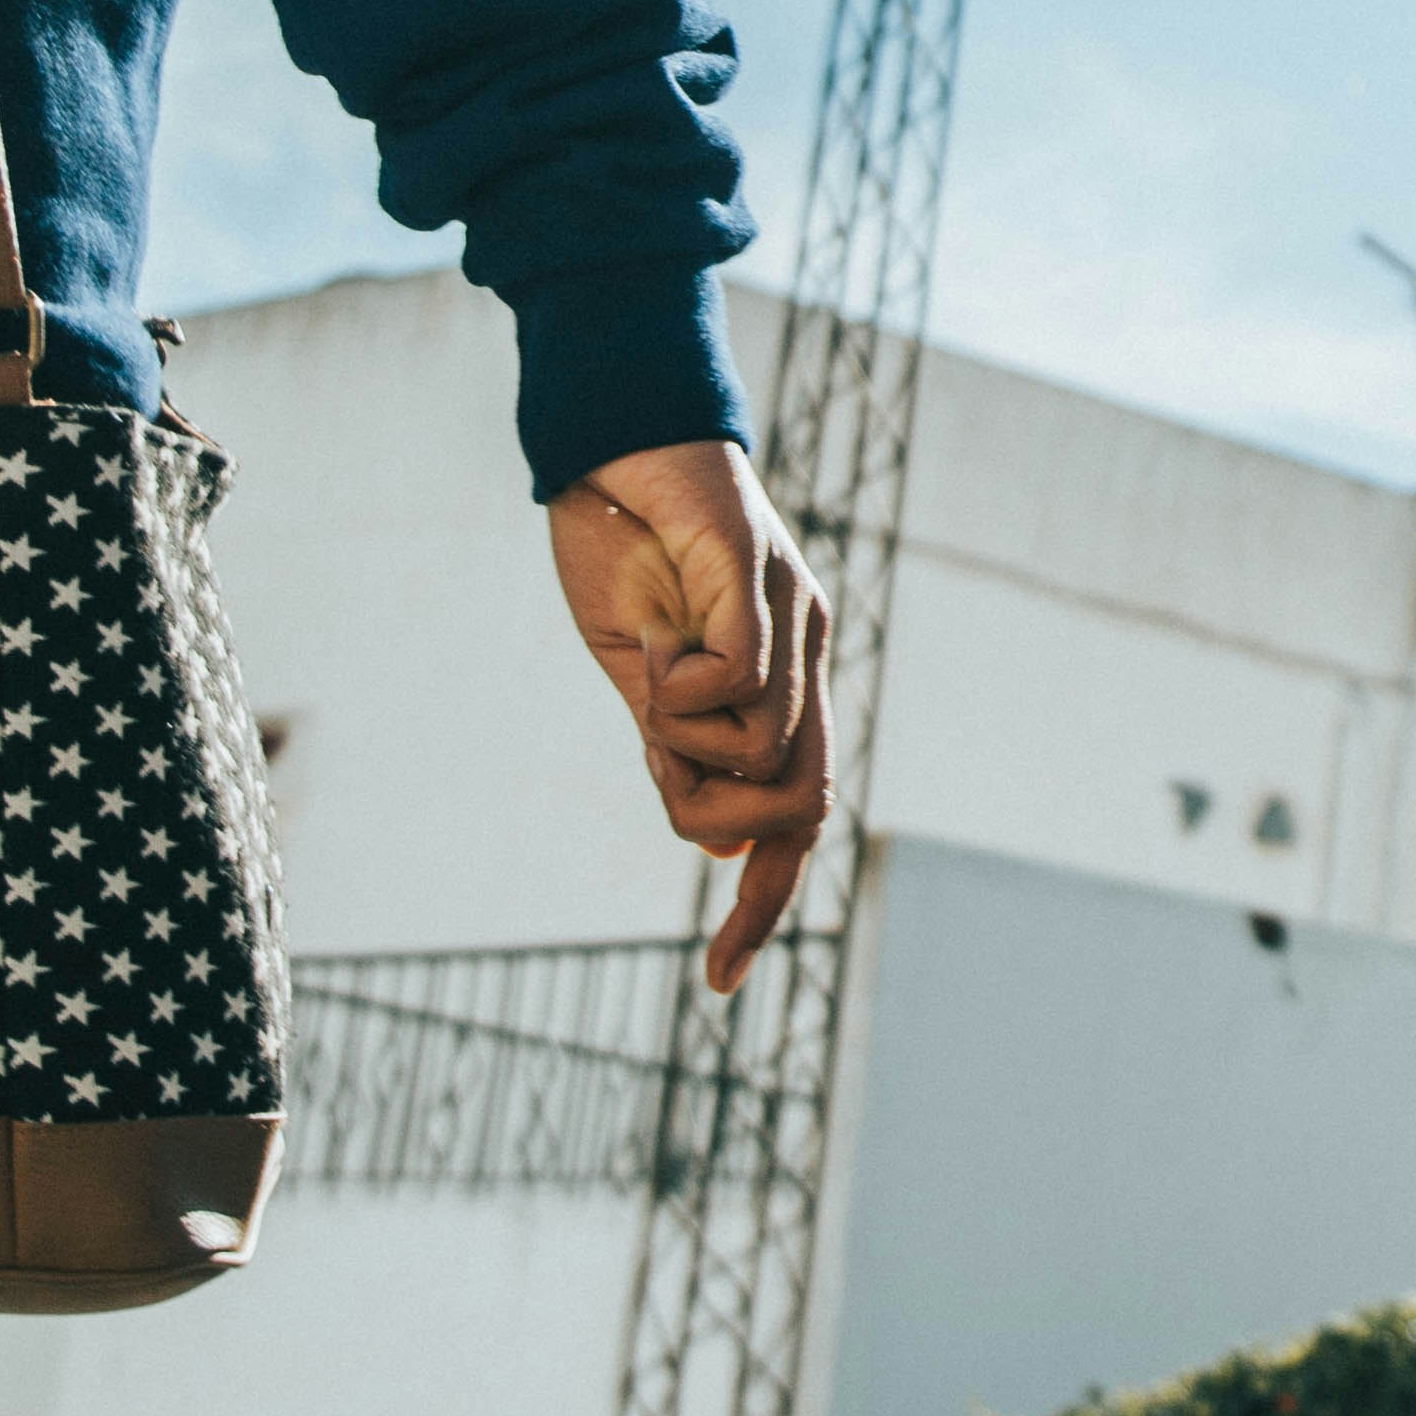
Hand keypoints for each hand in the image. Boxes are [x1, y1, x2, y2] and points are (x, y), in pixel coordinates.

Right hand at [546, 439, 831, 995]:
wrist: (611, 431)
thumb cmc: (620, 542)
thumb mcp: (643, 667)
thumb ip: (678, 740)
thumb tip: (713, 832)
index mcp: (781, 677)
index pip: (798, 816)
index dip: (766, 905)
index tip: (722, 984)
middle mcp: (803, 649)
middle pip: (804, 800)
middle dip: (723, 826)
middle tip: (654, 757)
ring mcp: (791, 611)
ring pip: (774, 751)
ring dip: (686, 743)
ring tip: (647, 673)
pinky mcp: (757, 570)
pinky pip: (743, 680)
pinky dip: (683, 690)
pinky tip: (653, 642)